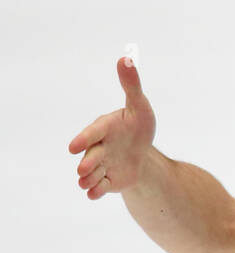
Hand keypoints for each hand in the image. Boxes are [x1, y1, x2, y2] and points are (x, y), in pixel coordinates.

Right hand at [68, 56, 156, 197]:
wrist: (142, 152)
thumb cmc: (138, 125)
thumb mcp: (139, 105)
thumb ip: (131, 84)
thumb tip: (126, 57)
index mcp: (104, 128)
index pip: (93, 133)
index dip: (84, 139)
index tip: (73, 147)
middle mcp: (100, 147)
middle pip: (92, 156)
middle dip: (87, 163)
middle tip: (82, 170)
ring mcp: (103, 164)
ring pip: (93, 173)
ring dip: (89, 179)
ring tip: (85, 184)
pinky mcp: (108, 180)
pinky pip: (101, 187)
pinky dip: (96, 191)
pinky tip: (92, 194)